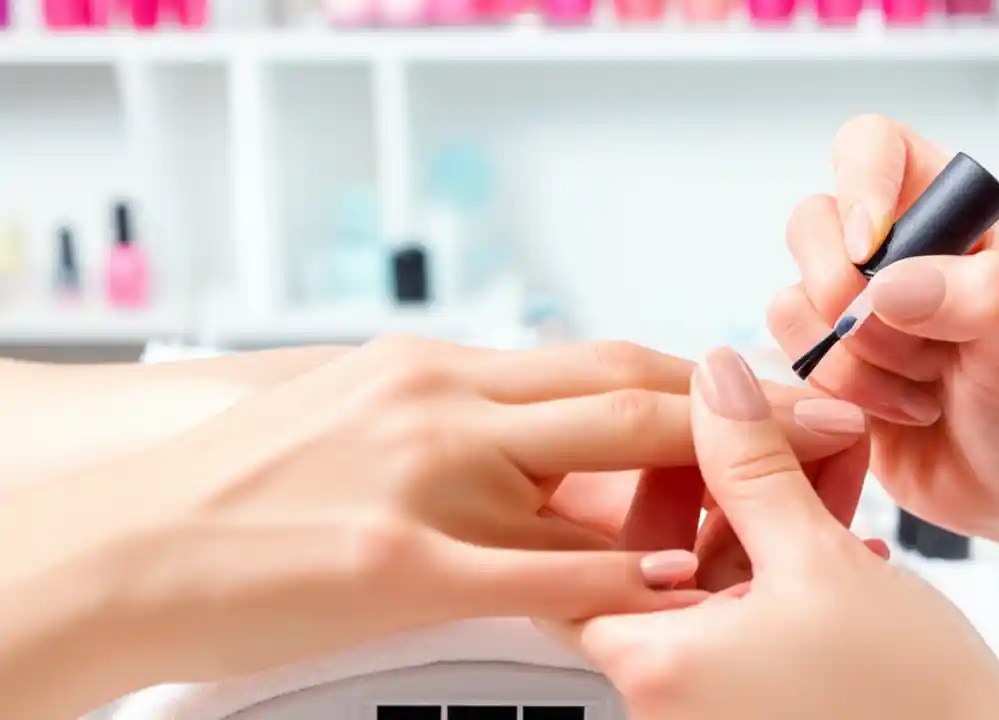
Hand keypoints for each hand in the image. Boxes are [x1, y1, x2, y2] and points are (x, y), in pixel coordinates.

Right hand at [0, 337, 864, 717]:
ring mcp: (433, 485)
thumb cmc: (239, 477)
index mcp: (437, 371)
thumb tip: (529, 433)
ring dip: (704, 491)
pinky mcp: (408, 566)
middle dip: (738, 406)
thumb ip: (453, 419)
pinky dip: (625, 581)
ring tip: (785, 499)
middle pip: (627, 395)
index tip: (762, 382)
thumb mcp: (356, 413)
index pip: (596, 361)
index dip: (695, 374)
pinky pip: (546, 575)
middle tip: (825, 413)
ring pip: (604, 476)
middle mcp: (447, 408)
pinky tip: (683, 589)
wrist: (137, 537)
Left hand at [549, 348, 998, 719]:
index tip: (703, 420)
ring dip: (774, 516)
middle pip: (672, 559)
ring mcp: (718, 707)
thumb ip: (753, 463)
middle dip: (732, 481)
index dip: (652, 468)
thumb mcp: (817, 559)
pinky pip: (755, 620)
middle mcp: (670, 699)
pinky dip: (789, 569)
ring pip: (724, 584)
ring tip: (831, 454)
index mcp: (655, 667)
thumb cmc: (910, 702)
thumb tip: (714, 381)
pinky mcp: (763, 707)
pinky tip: (842, 520)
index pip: (609, 543)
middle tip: (775, 425)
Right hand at [768, 114, 998, 544]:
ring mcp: (850, 308)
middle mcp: (888, 250)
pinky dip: (843, 394)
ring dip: (854, 360)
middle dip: (846, 295)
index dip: (858, 185)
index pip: (872, 146)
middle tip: (914, 343)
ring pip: (791, 302)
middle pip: (811, 224)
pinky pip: (789, 361)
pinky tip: (899, 410)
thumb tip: (888, 285)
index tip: (869, 248)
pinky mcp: (827, 363)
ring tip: (924, 386)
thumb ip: (976, 299)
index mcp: (943, 213)